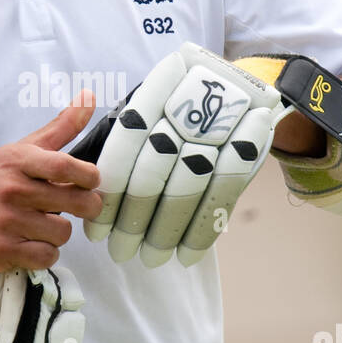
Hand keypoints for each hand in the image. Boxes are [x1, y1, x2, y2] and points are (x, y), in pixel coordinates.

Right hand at [0, 92, 102, 271]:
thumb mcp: (21, 150)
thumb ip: (60, 127)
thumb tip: (89, 97)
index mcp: (18, 162)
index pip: (65, 166)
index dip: (89, 176)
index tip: (90, 181)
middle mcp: (10, 190)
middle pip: (74, 202)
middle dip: (87, 206)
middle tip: (81, 206)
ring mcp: (5, 222)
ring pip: (62, 233)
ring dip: (59, 232)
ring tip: (43, 225)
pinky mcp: (0, 250)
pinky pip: (46, 256)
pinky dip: (45, 252)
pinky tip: (31, 243)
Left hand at [70, 44, 283, 266]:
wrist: (243, 84)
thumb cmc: (182, 102)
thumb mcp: (153, 100)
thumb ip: (122, 133)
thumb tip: (90, 185)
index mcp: (162, 84)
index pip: (127, 144)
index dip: (111, 189)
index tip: (97, 228)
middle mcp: (194, 101)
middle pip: (154, 170)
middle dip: (134, 219)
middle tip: (120, 251)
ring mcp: (225, 123)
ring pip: (187, 187)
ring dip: (166, 231)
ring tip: (149, 258)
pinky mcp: (251, 146)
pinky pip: (223, 196)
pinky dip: (203, 230)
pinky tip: (186, 254)